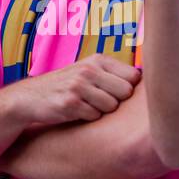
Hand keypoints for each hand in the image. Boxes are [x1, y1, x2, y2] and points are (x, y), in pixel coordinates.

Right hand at [4, 54, 139, 125]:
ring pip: (111, 106)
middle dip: (117, 102)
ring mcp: (79, 86)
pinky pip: (94, 116)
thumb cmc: (67, 87)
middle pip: (125, 93)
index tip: (119, 94)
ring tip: (86, 106)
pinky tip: (76, 113)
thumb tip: (148, 81)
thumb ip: (114, 74)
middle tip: (100, 102)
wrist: (30, 98)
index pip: (133, 76)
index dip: (129, 89)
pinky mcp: (70, 103)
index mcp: (98, 60)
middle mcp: (89, 70)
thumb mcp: (88, 71)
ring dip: (101, 112)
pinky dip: (88, 118)